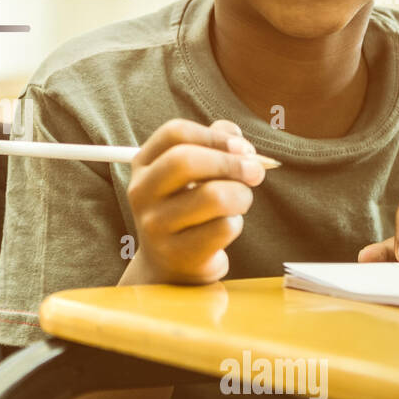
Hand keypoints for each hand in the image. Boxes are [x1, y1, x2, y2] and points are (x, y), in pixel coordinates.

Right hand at [124, 119, 264, 284]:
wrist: (170, 265)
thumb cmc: (187, 209)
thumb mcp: (192, 175)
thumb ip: (213, 145)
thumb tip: (238, 140)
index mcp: (143, 165)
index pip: (174, 133)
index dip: (214, 135)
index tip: (242, 147)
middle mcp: (142, 193)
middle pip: (185, 160)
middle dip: (231, 163)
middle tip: (256, 172)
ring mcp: (156, 225)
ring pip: (213, 196)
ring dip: (241, 195)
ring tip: (240, 202)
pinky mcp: (177, 253)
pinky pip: (223, 228)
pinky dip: (235, 224)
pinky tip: (225, 229)